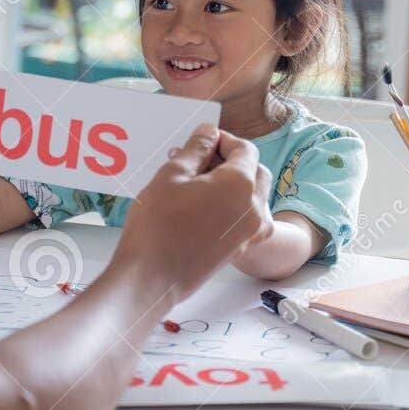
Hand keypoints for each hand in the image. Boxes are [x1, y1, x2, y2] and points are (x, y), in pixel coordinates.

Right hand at [113, 125, 271, 302]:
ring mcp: (250, 231)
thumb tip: (209, 133)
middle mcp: (254, 207)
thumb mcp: (172, 175)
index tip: (203, 141)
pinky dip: (235, 206)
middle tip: (200, 160)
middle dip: (233, 160)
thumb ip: (196, 149)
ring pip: (254, 195)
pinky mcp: (241, 248)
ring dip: (236, 184)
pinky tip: (205, 207)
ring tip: (200, 184)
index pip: (245, 149)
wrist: (152, 277)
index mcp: (241, 184)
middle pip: (255, 171)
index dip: (224, 140)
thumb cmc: (158, 225)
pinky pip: (248, 218)